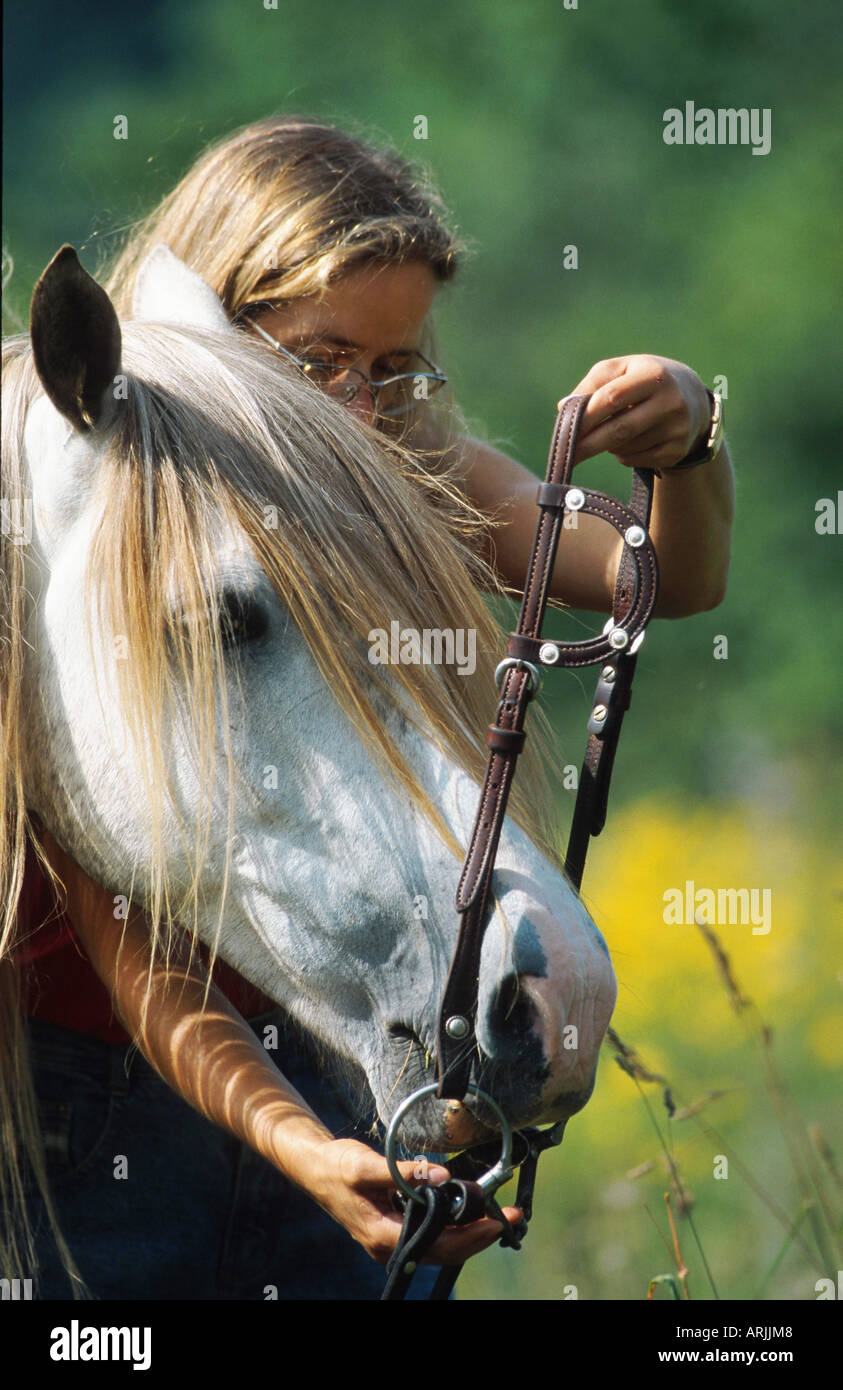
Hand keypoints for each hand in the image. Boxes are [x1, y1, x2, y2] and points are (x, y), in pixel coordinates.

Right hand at [305, 1137, 521, 1265]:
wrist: (314, 1168)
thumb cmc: (336, 1165)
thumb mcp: (367, 1165)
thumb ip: (405, 1173)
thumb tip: (444, 1176)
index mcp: (381, 1235)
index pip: (437, 1245)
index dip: (471, 1237)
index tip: (498, 1222)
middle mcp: (388, 1246)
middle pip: (443, 1252)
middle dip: (478, 1237)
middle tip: (510, 1218)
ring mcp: (391, 1241)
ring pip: (438, 1247)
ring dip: (468, 1234)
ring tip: (495, 1214)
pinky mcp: (393, 1230)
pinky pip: (429, 1236)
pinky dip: (451, 1226)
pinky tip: (465, 1210)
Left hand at [566, 355, 710, 472]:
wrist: (693, 400)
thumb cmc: (645, 381)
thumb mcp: (623, 370)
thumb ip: (593, 383)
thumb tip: (564, 407)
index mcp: (654, 374)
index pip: (612, 397)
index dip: (586, 415)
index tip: (565, 430)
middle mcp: (670, 401)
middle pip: (619, 430)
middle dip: (588, 444)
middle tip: (568, 455)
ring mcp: (676, 429)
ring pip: (624, 447)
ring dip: (607, 445)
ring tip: (613, 430)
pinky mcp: (676, 451)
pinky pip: (634, 459)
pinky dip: (622, 454)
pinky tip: (630, 441)